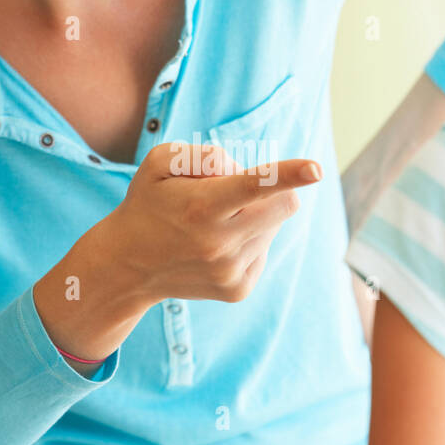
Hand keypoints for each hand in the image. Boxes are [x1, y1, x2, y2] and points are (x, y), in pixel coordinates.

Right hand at [113, 139, 322, 305]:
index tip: (316, 169)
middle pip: (285, 205)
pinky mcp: (238, 289)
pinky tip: (217, 244)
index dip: (289, 174)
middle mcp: (219, 243)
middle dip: (277, 189)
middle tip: (237, 191)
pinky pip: (264, 251)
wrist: (127, 266)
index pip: (254, 186)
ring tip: (214, 222)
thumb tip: (241, 170)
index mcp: (201, 206)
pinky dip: (249, 239)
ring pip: (274, 227)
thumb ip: (204, 155)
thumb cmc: (148, 203)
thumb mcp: (160, 163)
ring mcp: (230, 271)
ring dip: (255, 215)